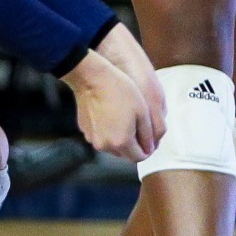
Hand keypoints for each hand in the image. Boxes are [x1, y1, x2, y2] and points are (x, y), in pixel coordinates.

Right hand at [94, 22, 165, 147]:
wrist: (92, 78)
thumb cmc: (120, 91)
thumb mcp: (143, 112)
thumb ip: (148, 134)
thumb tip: (149, 148)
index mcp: (122, 142)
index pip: (139, 157)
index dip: (147, 149)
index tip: (149, 138)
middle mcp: (106, 145)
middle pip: (125, 154)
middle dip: (134, 145)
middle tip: (138, 126)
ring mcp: (93, 139)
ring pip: (112, 146)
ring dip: (120, 139)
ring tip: (124, 119)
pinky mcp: (85, 130)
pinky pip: (101, 137)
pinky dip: (108, 132)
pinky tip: (110, 115)